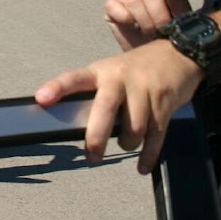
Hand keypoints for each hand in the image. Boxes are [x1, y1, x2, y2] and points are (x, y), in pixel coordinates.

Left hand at [34, 41, 203, 173]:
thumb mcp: (112, 73)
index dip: (58, 88)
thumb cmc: (136, 70)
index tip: (41, 99)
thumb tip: (71, 124)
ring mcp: (145, 90)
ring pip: (133, 128)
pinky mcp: (165, 103)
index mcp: (102, 72)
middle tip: (92, 155)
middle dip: (97, 135)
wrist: (178, 53)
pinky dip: (148, 155)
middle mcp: (121, 78)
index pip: (75, 78)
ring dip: (128, 144)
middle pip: (105, 108)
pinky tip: (142, 166)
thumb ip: (94, 95)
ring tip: (126, 144)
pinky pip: (156, 136)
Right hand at [104, 0, 191, 51]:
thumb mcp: (179, 23)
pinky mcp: (112, 6)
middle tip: (162, 31)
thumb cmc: (166, 39)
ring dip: (144, 20)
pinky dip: (123, 16)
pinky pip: (113, 5)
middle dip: (158, 14)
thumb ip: (179, 3)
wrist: (151, 58)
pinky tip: (132, 25)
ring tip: (149, 33)